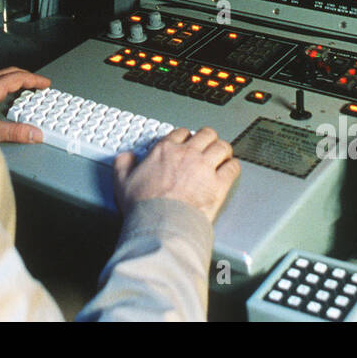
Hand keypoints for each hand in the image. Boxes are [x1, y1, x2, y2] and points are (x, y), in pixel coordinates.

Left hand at [0, 67, 50, 143]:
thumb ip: (14, 132)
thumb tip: (35, 133)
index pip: (17, 77)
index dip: (33, 79)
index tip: (44, 83)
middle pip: (9, 72)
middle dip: (26, 76)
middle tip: (37, 83)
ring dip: (14, 80)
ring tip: (23, 89)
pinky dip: (3, 86)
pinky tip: (1, 99)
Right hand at [112, 127, 239, 222]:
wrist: (161, 225)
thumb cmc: (144, 206)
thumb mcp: (123, 181)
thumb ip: (123, 164)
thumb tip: (126, 157)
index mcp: (165, 151)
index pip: (181, 132)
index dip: (186, 136)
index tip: (187, 141)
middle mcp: (187, 154)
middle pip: (206, 134)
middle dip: (208, 138)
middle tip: (209, 144)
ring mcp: (205, 167)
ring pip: (222, 147)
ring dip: (223, 150)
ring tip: (223, 154)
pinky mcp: (218, 184)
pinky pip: (232, 168)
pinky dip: (233, 167)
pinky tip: (231, 169)